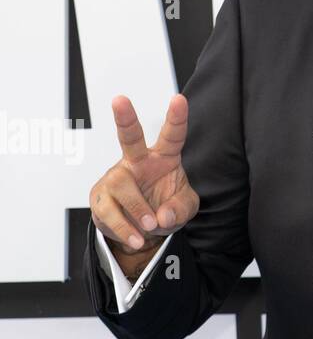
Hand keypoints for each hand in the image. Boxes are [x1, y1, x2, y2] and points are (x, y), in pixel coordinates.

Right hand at [89, 95, 198, 254]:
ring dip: (138, 209)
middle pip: (129, 138)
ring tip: (149, 226)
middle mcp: (136, 162)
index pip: (172, 136)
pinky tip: (136, 238)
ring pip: (123, 187)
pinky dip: (125, 229)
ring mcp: (116, 178)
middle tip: (119, 100)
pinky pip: (110, 212)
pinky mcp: (100, 198)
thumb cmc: (165, 207)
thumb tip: (162, 215)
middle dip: (125, 118)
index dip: (177, 118)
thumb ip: (181, 208)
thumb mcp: (185, 209)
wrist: (142, 231)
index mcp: (162, 157)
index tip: (179, 99)